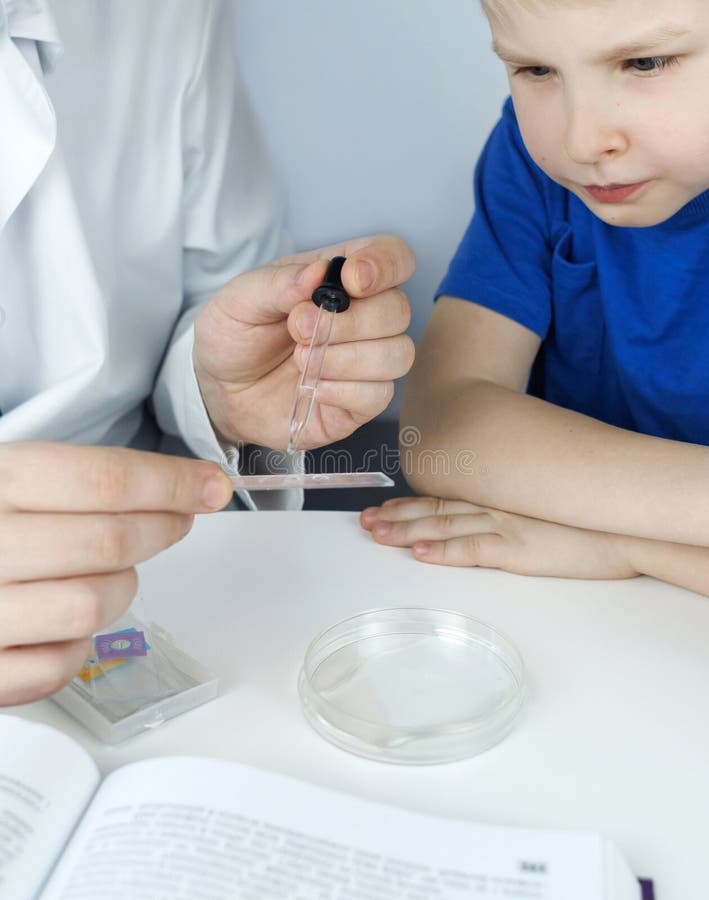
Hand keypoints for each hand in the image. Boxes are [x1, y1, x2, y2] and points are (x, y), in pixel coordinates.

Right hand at [0, 442, 232, 705]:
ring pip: (93, 606)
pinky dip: (76, 647)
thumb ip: (80, 480)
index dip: (170, 483)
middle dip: (160, 530)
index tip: (208, 486)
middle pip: (108, 543)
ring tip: (110, 573)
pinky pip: (59, 666)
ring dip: (121, 589)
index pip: (101, 480)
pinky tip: (62, 621)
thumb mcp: (8, 480)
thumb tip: (187, 486)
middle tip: (177, 520)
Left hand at [193, 234, 414, 448]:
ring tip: (301, 357)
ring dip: (347, 357)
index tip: (351, 281)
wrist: (219, 389)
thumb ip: (280, 283)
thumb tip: (318, 272)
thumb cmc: (236, 336)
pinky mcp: (360, 402)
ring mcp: (366, 362)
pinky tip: (313, 386)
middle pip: (398, 310)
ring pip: (398, 354)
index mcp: (341, 279)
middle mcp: (364, 317)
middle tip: (297, 327)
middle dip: (350, 321)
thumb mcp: (241, 299)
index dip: (385, 265)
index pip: (394, 258)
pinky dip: (344, 389)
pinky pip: (379, 394)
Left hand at [360, 496, 639, 579]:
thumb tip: (492, 514)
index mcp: (500, 496)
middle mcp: (495, 505)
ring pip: (445, 525)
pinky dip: (444, 550)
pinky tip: (420, 552)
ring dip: (407, 530)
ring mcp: (505, 525)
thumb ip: (513, 509)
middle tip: (363, 522)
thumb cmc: (588, 519)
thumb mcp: (544, 505)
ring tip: (376, 534)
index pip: (446, 499)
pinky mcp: (519, 548)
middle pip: (435, 509)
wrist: (625, 526)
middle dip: (396, 516)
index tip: (382, 508)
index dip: (410, 504)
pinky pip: (473, 549)